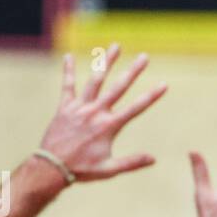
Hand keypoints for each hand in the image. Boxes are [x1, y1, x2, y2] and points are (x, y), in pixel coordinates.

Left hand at [38, 45, 166, 180]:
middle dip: (133, 71)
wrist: (51, 167)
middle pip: (118, 87)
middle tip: (144, 57)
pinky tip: (68, 56)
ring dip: (106, 62)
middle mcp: (96, 113)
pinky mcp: (65, 108)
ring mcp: (79, 108)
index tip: (164, 84)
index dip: (151, 96)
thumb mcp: (109, 169)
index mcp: (109, 126)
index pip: (136, 108)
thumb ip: (132, 162)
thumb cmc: (82, 170)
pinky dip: (67, 71)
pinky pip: (67, 86)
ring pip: (95, 80)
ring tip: (116, 46)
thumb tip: (153, 159)